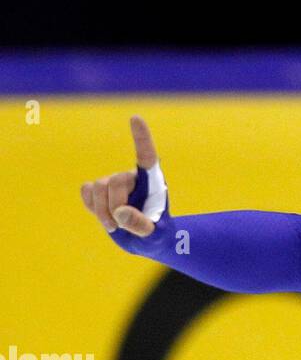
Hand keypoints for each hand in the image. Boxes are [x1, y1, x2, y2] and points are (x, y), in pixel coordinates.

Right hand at [80, 115, 162, 237]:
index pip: (147, 156)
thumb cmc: (155, 234)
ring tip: (114, 226)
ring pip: (97, 188)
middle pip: (113, 183)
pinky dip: (91, 205)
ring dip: (101, 212)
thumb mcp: (154, 236)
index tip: (135, 119)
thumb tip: (120, 212)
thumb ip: (140, 225)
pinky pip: (86, 191)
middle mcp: (132, 177)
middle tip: (121, 226)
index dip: (141, 138)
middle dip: (114, 208)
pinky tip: (103, 215)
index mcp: (152, 182)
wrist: (143, 240)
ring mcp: (114, 183)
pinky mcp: (100, 191)